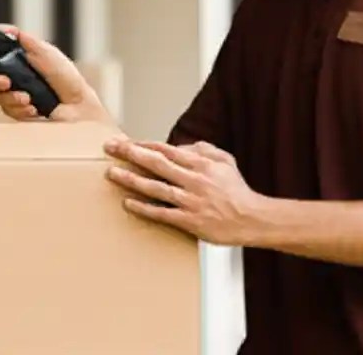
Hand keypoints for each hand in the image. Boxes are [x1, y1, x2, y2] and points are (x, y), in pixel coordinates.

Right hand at [0, 24, 112, 123]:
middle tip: (4, 81)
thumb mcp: (45, 51)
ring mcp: (15, 98)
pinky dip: (20, 108)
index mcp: (15, 61)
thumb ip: (23, 39)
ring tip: (27, 97)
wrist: (79, 104)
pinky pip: (8, 112)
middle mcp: (12, 79)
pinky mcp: (20, 114)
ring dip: (10, 96)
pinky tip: (34, 108)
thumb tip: (0, 28)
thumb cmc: (66, 77)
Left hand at [103, 138, 267, 246]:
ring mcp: (190, 201)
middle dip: (130, 154)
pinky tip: (127, 202)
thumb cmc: (237, 190)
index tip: (124, 141)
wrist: (252, 218)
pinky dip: (143, 208)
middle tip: (109, 148)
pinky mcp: (189, 221)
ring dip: (131, 179)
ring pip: (155, 187)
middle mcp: (193, 180)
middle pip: (156, 163)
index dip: (142, 144)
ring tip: (112, 173)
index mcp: (200, 163)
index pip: (165, 149)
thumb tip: (182, 146)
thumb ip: (203, 149)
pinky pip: (161, 213)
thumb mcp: (225, 161)